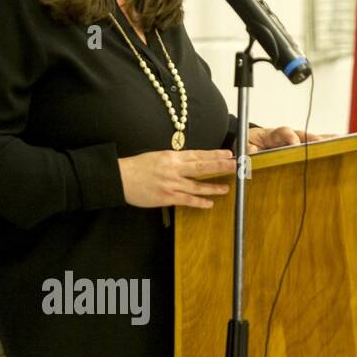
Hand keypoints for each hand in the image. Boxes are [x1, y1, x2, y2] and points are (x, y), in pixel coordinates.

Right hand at [117, 148, 236, 209]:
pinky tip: (210, 203)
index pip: (198, 154)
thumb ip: (174, 160)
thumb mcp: (157, 157)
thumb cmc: (137, 167)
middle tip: (235, 166)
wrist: (120, 178)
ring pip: (197, 185)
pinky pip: (187, 200)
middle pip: (202, 167)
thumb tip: (190, 162)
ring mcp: (171, 183)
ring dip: (213, 187)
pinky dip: (199, 202)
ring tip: (227, 188)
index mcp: (172, 156)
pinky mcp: (167, 197)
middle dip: (220, 166)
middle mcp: (174, 169)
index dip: (214, 154)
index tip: (228, 153)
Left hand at [246, 126, 335, 153]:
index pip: (283, 132)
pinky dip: (326, 144)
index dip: (289, 136)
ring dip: (324, 140)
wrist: (249, 141)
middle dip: (312, 138)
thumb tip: (253, 150)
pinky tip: (340, 144)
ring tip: (340, 141)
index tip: (294, 143)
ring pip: (310, 138)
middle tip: (322, 142)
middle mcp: (286, 135)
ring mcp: (294, 140)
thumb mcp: (243, 146)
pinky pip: (314, 145)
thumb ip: (248, 149)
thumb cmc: (248, 143)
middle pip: (302, 134)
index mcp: (272, 134)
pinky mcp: (299, 147)